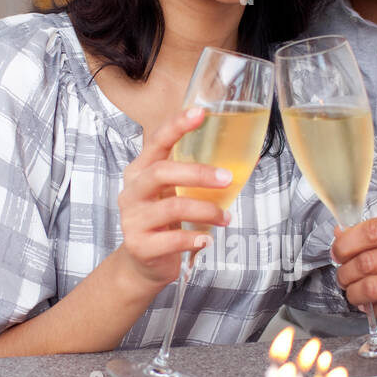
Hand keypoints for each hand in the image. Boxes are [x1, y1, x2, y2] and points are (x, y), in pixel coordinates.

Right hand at [115, 106, 231, 295]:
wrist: (143, 263)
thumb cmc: (163, 222)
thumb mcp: (173, 193)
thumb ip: (194, 176)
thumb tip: (244, 161)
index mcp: (140, 172)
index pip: (156, 142)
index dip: (177, 126)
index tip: (200, 113)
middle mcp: (132, 192)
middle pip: (162, 172)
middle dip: (198, 173)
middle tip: (227, 178)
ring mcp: (133, 219)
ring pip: (172, 207)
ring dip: (206, 211)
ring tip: (226, 218)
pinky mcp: (140, 246)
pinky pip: (172, 239)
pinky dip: (195, 239)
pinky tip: (207, 240)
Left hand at [332, 201, 376, 333]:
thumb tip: (342, 234)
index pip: (373, 230)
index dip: (345, 244)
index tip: (337, 252)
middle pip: (370, 261)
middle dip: (346, 272)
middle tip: (343, 276)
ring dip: (355, 293)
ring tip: (353, 292)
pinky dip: (376, 308)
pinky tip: (374, 304)